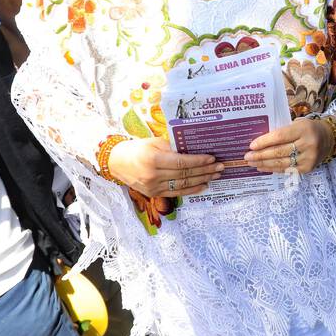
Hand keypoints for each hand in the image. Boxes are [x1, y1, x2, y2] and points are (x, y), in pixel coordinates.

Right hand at [106, 137, 221, 197]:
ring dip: (202, 180)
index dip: (198, 161)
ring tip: (215, 175)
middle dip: (205, 171)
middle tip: (220, 167)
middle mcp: (153, 175)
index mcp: (153, 159)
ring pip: (183, 185)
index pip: (181, 162)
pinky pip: (176, 192)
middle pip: (184, 174)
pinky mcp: (153, 193)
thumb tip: (194, 150)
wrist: (115, 162)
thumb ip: (172, 147)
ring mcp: (153, 186)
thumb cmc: (136, 148)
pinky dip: (191, 190)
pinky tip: (203, 185)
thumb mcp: (153, 142)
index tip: (212, 158)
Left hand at [244, 117, 330, 173]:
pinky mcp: (308, 168)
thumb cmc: (308, 128)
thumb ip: (282, 131)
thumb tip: (259, 142)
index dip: (264, 142)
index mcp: (303, 129)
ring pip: (281, 163)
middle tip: (247, 156)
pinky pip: (286, 170)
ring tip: (252, 163)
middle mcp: (307, 144)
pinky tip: (263, 167)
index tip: (251, 145)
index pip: (280, 136)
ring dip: (264, 163)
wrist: (329, 138)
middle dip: (260, 155)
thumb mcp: (297, 124)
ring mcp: (308, 158)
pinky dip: (273, 169)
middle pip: (279, 151)